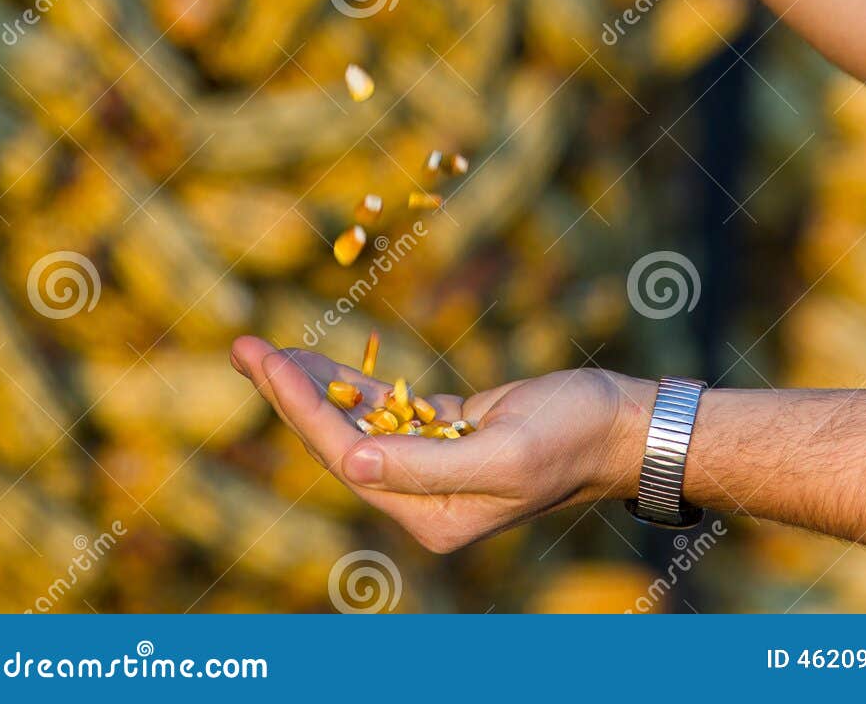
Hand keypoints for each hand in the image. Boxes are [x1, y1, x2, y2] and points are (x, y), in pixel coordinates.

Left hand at [231, 336, 653, 552]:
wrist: (620, 424)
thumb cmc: (572, 434)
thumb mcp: (504, 452)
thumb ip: (425, 465)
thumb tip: (353, 459)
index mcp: (433, 516)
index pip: (347, 456)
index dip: (301, 407)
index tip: (267, 362)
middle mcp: (424, 500)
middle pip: (338, 441)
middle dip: (289, 395)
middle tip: (244, 349)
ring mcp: (433, 468)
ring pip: (356, 422)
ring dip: (311, 387)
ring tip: (265, 352)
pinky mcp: (446, 435)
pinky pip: (385, 410)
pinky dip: (352, 385)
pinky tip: (317, 364)